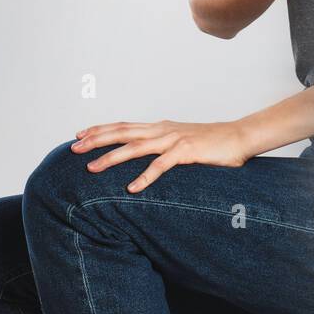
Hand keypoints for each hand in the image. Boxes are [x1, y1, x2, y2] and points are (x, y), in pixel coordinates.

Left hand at [71, 119, 252, 191]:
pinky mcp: (186, 152)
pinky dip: (144, 177)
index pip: (124, 126)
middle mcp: (162, 130)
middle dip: (96, 140)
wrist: (240, 137)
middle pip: (122, 132)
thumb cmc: (213, 143)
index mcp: (160, 127)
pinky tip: (131, 188)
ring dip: (111, 158)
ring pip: (135, 147)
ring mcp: (173, 140)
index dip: (100, 129)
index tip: (80, 135)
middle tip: (73, 148)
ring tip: (91, 167)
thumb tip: (147, 157)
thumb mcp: (182, 142)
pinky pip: (160, 165)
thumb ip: (164, 147)